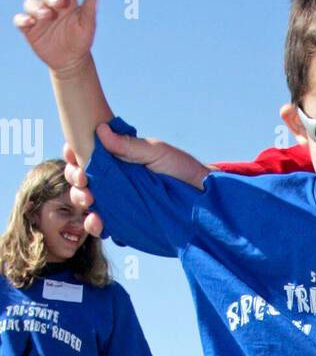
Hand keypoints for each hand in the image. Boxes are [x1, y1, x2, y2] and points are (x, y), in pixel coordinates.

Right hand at [13, 0, 96, 73]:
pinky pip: (20, 20)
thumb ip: (89, 11)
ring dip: (36, 7)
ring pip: (31, 3)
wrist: (71, 60)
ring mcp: (38, 16)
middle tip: (58, 2)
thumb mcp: (87, 27)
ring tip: (46, 15)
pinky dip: (22, 19)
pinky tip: (29, 22)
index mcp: (67, 1)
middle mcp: (51, 5)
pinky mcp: (29, 28)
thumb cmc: (81, 40)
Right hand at [63, 127, 209, 236]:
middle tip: (83, 179)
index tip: (73, 152)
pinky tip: (97, 221)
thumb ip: (129, 145)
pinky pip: (103, 225)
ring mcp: (117, 201)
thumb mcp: (155, 152)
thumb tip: (101, 129)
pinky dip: (95, 225)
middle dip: (75, 177)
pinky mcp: (124, 222)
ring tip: (90, 200)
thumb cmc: (180, 168)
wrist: (203, 196)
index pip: (85, 154)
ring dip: (81, 199)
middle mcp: (113, 180)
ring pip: (87, 201)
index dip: (73, 153)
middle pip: (80, 178)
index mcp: (116, 158)